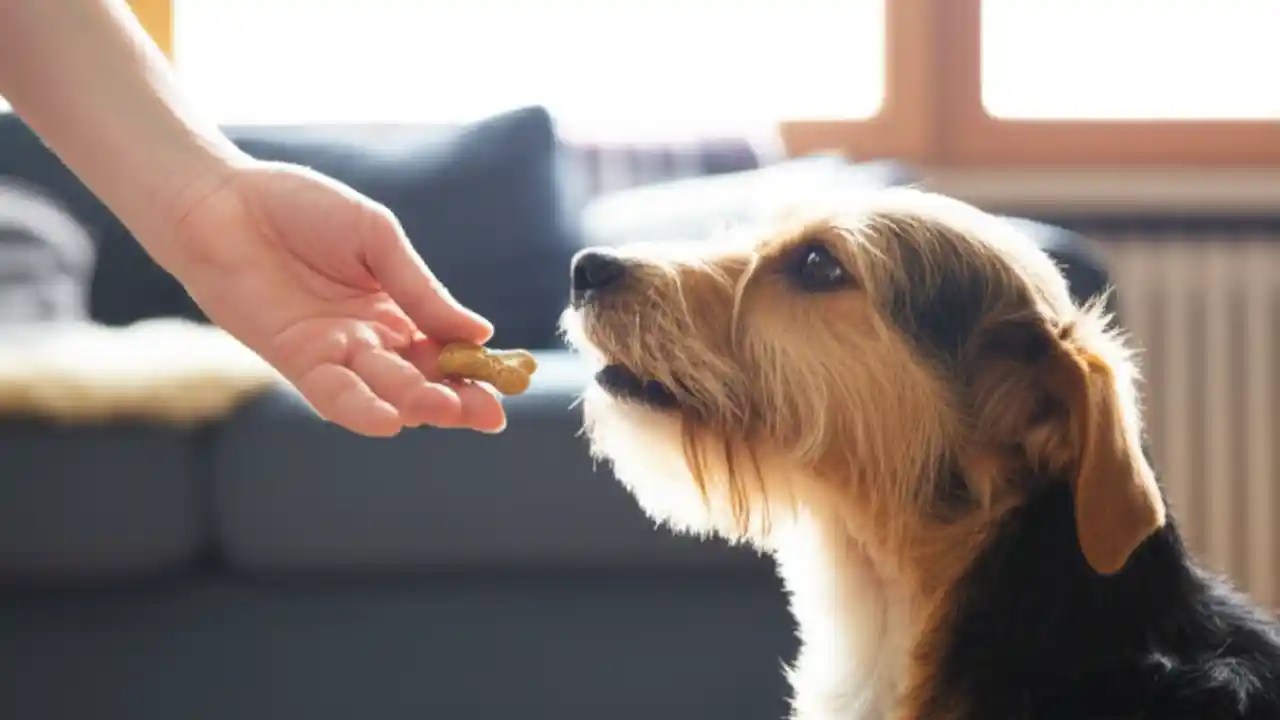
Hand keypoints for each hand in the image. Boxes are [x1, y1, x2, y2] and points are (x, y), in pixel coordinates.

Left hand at [160, 160, 506, 436]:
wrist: (224, 199)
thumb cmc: (300, 208)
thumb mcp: (377, 238)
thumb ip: (421, 288)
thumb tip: (478, 331)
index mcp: (396, 309)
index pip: (445, 350)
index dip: (476, 370)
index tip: (509, 385)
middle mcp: (369, 339)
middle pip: (421, 380)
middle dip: (456, 399)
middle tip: (489, 415)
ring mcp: (333, 352)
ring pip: (383, 390)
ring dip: (416, 404)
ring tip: (448, 412)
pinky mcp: (294, 359)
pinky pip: (332, 393)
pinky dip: (360, 409)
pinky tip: (391, 421)